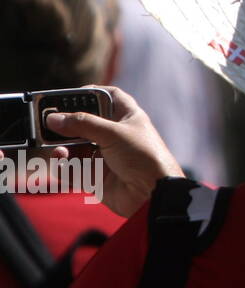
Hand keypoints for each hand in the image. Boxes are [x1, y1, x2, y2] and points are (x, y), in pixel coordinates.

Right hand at [42, 86, 184, 218]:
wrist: (152, 194)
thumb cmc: (144, 157)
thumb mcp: (114, 133)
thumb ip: (82, 124)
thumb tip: (54, 118)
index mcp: (127, 117)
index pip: (110, 97)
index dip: (91, 93)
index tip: (70, 95)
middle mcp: (116, 134)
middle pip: (85, 123)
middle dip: (67, 124)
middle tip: (49, 123)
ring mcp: (105, 155)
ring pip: (75, 146)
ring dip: (62, 146)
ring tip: (58, 148)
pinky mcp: (96, 175)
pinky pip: (72, 168)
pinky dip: (63, 164)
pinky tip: (61, 159)